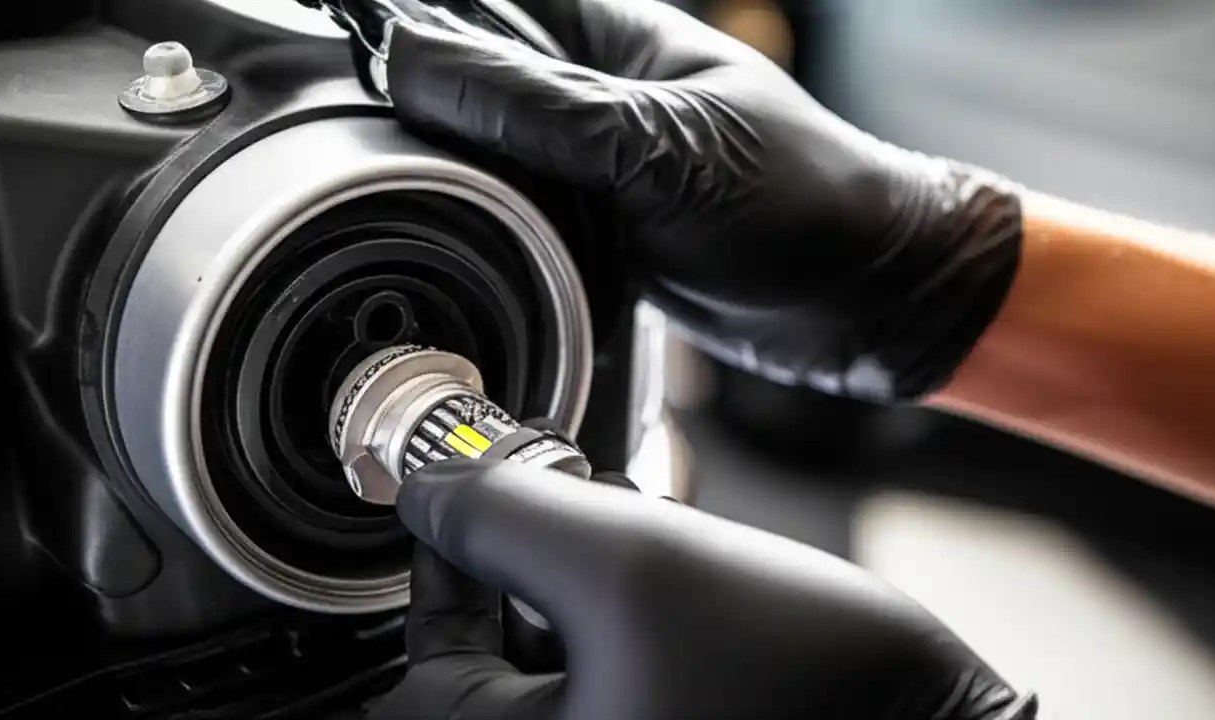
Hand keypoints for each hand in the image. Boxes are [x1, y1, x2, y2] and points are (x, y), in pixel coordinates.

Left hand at [371, 459, 1036, 719]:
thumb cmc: (805, 686)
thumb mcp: (624, 563)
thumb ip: (504, 511)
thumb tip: (426, 478)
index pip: (420, 653)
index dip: (437, 549)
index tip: (463, 486)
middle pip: (488, 646)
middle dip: (527, 552)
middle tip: (563, 491)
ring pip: (560, 643)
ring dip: (585, 565)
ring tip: (636, 515)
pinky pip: (621, 660)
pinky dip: (634, 598)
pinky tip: (676, 553)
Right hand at [387, 0, 1023, 402]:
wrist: (864, 299)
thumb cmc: (799, 201)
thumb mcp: (657, 146)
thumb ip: (535, 108)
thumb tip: (415, 63)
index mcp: (615, 37)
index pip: (489, 8)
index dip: (419, 24)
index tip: (350, 56)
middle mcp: (600, 94)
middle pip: (476, 80)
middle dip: (422, 108)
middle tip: (359, 147)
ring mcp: (601, 165)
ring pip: (492, 154)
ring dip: (451, 175)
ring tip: (396, 197)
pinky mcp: (605, 229)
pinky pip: (522, 215)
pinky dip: (490, 229)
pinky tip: (458, 243)